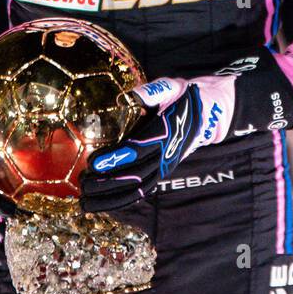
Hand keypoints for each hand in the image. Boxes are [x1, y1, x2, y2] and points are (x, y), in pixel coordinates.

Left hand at [80, 77, 233, 213]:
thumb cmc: (185, 97)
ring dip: (111, 198)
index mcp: (165, 133)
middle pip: (134, 174)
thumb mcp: (171, 87)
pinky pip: (143, 191)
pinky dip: (123, 201)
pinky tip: (104, 205)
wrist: (210, 113)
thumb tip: (128, 96)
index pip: (138, 149)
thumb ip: (152, 91)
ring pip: (138, 188)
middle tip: (82, 186)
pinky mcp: (162, 172)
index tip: (93, 163)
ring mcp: (164, 166)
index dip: (116, 158)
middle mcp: (165, 155)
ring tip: (86, 203)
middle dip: (107, 183)